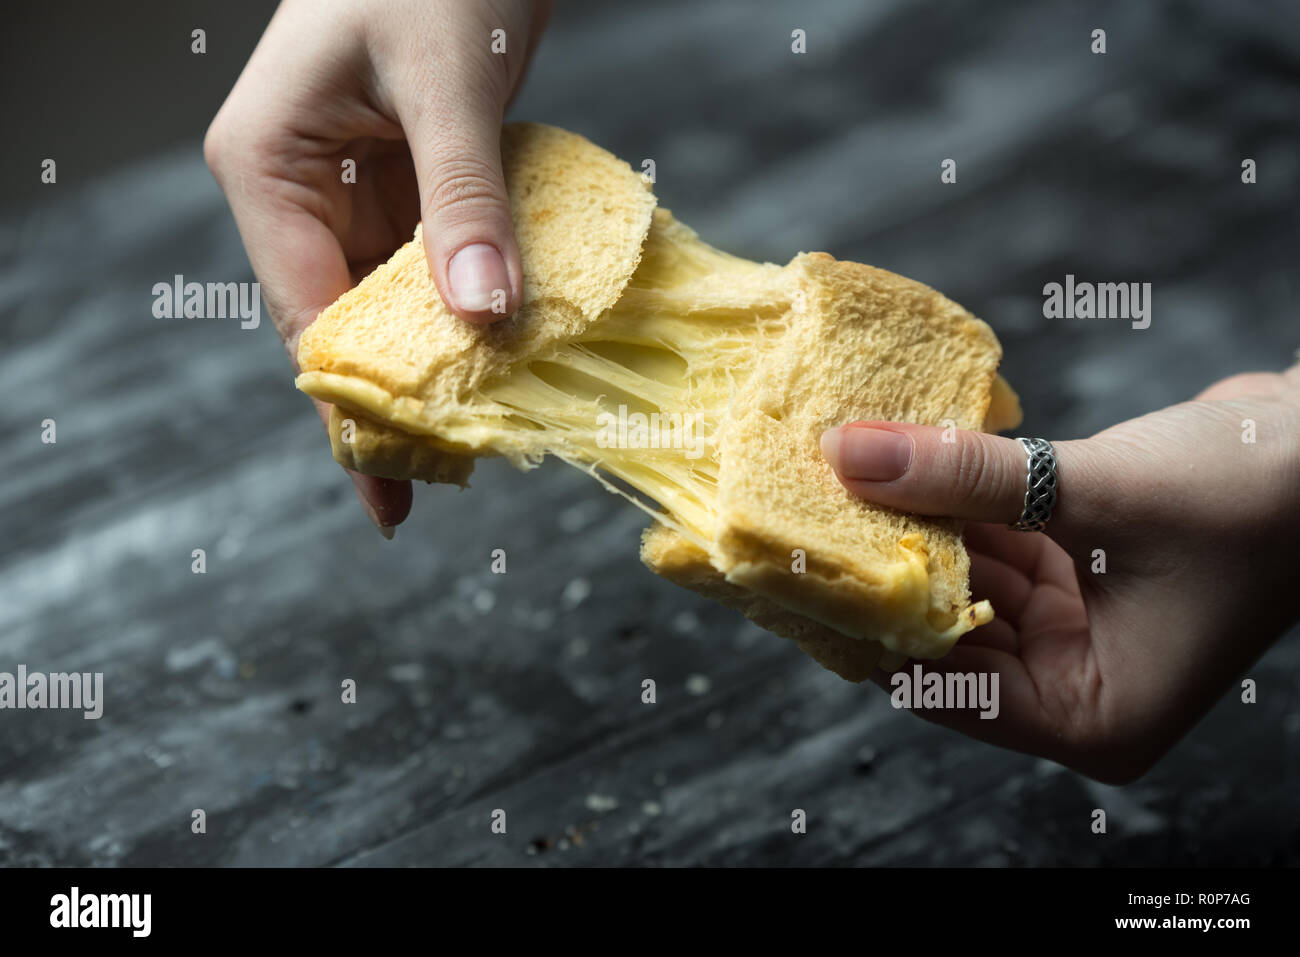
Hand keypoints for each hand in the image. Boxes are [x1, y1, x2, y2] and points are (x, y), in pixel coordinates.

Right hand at [204, 0, 551, 534]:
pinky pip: (431, 265)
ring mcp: (352, 189)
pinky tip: (495, 361)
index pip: (305, 309)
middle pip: (342, 321)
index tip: (394, 474)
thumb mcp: (448, 81)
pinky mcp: (407, 184)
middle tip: (432, 486)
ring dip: (434, 365)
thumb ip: (465, 196)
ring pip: (388, 303)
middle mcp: (298, 188)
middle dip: (390, 399)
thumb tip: (487, 315)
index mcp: (267, 165)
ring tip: (470, 446)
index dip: (355, 398)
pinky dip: (463, 310)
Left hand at [820, 362, 1299, 782]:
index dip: (874, 622)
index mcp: (1091, 714)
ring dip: (912, 529)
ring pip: (959, 584)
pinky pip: (989, 548)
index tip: (806, 560)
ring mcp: (1071, 629)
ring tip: (838, 473)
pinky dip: (952, 509)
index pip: (944, 686)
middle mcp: (1075, 684)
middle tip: (805, 507)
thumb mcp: (1100, 489)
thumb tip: (850, 455)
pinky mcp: (1069, 575)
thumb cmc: (1258, 496)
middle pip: (944, 636)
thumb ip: (969, 476)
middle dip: (887, 569)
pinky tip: (899, 462)